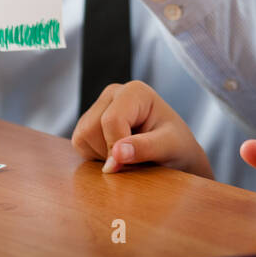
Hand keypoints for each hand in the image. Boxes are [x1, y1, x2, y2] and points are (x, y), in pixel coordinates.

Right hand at [71, 80, 213, 179]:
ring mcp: (99, 107)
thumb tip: (116, 153)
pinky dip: (95, 157)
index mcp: (135, 91)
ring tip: (129, 155)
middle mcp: (113, 94)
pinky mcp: (89, 123)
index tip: (129, 165)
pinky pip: (80, 144)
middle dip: (109, 151)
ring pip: (82, 137)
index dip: (116, 147)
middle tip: (134, 158)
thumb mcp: (168, 147)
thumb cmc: (176, 145)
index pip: (111, 120)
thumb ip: (145, 148)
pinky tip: (117, 154)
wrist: (174, 153)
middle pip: (91, 128)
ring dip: (102, 156)